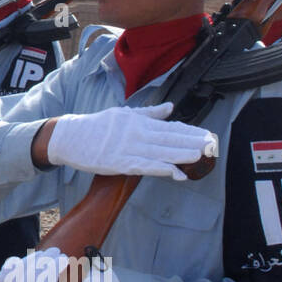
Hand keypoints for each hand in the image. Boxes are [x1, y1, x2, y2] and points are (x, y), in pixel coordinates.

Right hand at [45, 102, 213, 179]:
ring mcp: (129, 148)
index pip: (169, 126)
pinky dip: (163, 170)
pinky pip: (146, 167)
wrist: (70, 136)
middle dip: (191, 142)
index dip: (189, 131)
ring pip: (161, 152)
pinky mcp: (121, 163)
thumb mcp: (123, 113)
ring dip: (182, 154)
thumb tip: (169, 108)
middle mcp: (137, 133)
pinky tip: (177, 174)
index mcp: (138, 121)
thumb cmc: (96, 126)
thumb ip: (148, 112)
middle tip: (211, 145)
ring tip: (201, 156)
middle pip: (169, 138)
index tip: (206, 134)